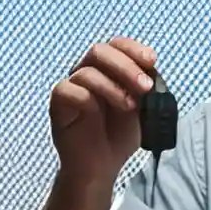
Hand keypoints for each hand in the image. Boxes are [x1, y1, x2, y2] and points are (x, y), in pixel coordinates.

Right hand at [49, 36, 158, 183]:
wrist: (103, 164)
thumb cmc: (121, 133)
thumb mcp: (142, 107)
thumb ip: (146, 87)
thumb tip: (152, 70)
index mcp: (108, 68)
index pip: (116, 45)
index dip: (133, 48)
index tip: (152, 61)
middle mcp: (88, 71)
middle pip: (100, 51)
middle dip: (126, 66)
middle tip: (145, 87)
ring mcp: (71, 86)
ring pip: (87, 72)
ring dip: (113, 87)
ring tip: (130, 107)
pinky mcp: (58, 104)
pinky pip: (68, 89)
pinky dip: (87, 99)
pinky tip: (97, 113)